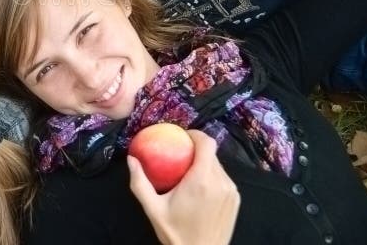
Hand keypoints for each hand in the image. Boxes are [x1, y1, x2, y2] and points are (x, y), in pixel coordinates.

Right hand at [128, 130, 239, 244]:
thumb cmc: (176, 233)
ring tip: (188, 170)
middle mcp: (221, 182)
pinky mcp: (236, 200)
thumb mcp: (153, 209)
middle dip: (196, 149)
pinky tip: (199, 186)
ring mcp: (231, 191)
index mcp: (201, 180)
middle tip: (180, 154)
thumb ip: (140, 182)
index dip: (195, 134)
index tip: (182, 136)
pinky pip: (224, 178)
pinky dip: (212, 176)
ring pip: (218, 166)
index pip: (206, 143)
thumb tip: (131, 159)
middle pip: (211, 153)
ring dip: (204, 163)